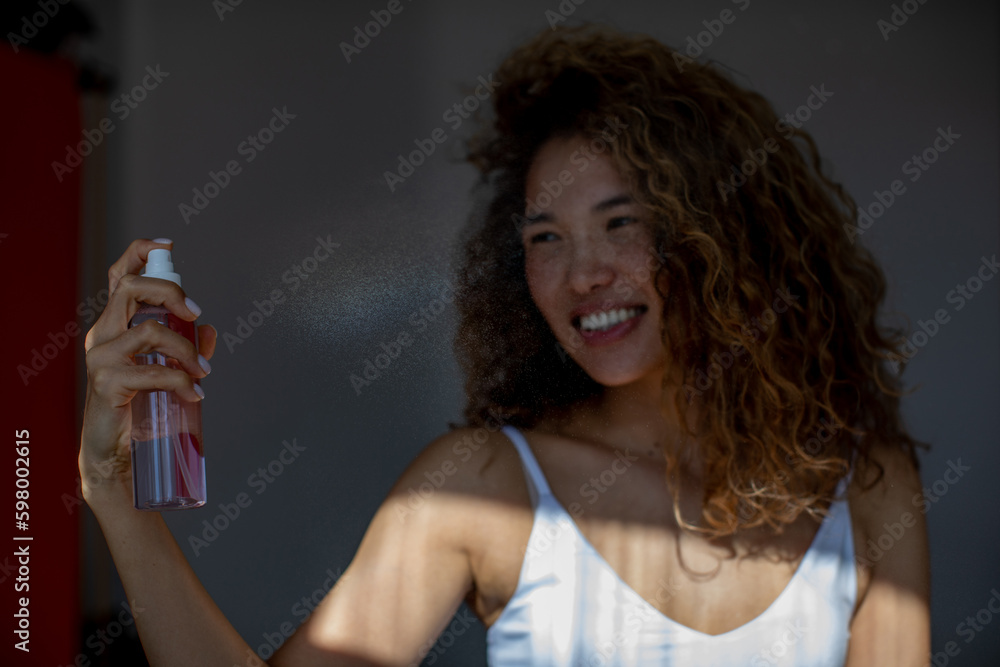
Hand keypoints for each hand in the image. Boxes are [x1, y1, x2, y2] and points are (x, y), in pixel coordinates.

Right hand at [79, 239, 215, 502]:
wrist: (114, 456)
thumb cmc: (136, 409)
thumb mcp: (164, 371)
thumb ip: (184, 347)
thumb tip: (208, 330)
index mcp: (113, 326)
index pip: (118, 276)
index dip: (140, 253)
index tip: (168, 246)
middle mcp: (102, 336)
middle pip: (128, 287)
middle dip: (168, 291)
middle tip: (194, 312)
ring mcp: (100, 359)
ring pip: (149, 331)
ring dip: (186, 350)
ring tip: (203, 372)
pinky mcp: (106, 385)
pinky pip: (152, 372)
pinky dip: (181, 380)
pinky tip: (195, 394)